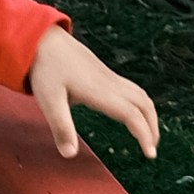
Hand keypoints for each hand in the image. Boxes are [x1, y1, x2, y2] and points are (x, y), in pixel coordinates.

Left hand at [25, 31, 161, 167]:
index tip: (150, 154)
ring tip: (147, 133)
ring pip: (140, 94)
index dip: (144, 135)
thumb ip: (61, 128)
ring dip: (149, 114)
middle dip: (152, 127)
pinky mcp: (104, 72)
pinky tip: (131, 112)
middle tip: (151, 149)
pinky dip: (140, 103)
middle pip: (143, 104)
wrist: (41, 38)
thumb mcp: (48, 100)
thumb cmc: (44, 68)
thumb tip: (69, 155)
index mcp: (100, 91)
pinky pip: (131, 88)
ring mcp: (108, 76)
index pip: (131, 115)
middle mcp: (110, 83)